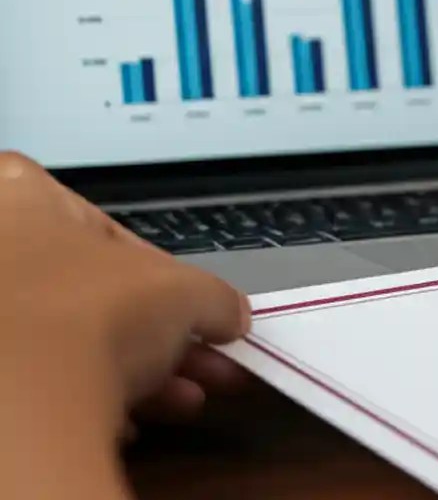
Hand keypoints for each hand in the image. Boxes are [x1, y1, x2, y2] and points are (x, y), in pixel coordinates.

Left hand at [0, 152, 250, 497]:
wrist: (29, 399)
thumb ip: (217, 299)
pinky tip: (134, 422)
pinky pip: (47, 380)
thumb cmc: (98, 311)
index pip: (113, 232)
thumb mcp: (189, 292)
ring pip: (75, 341)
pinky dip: (92, 399)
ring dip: (140, 371)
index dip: (169, 276)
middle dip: (163, 334)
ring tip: (188, 398)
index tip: (198, 309)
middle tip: (207, 361)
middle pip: (97, 293)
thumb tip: (231, 316)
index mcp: (21, 199)